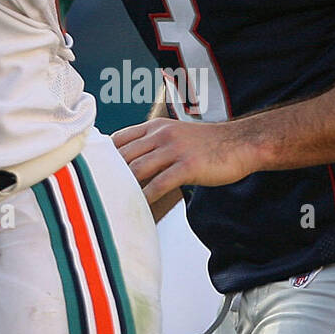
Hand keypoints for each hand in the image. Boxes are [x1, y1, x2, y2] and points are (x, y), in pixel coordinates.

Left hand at [113, 117, 255, 205]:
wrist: (240, 143)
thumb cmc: (207, 144)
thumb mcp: (175, 134)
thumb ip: (153, 143)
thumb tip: (130, 161)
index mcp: (155, 126)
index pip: (119, 138)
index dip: (104, 154)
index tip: (94, 170)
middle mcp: (161, 135)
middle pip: (124, 154)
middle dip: (109, 173)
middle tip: (99, 191)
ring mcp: (174, 150)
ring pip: (138, 169)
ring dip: (125, 187)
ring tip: (115, 201)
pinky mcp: (187, 166)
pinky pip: (159, 184)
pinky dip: (146, 197)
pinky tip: (141, 207)